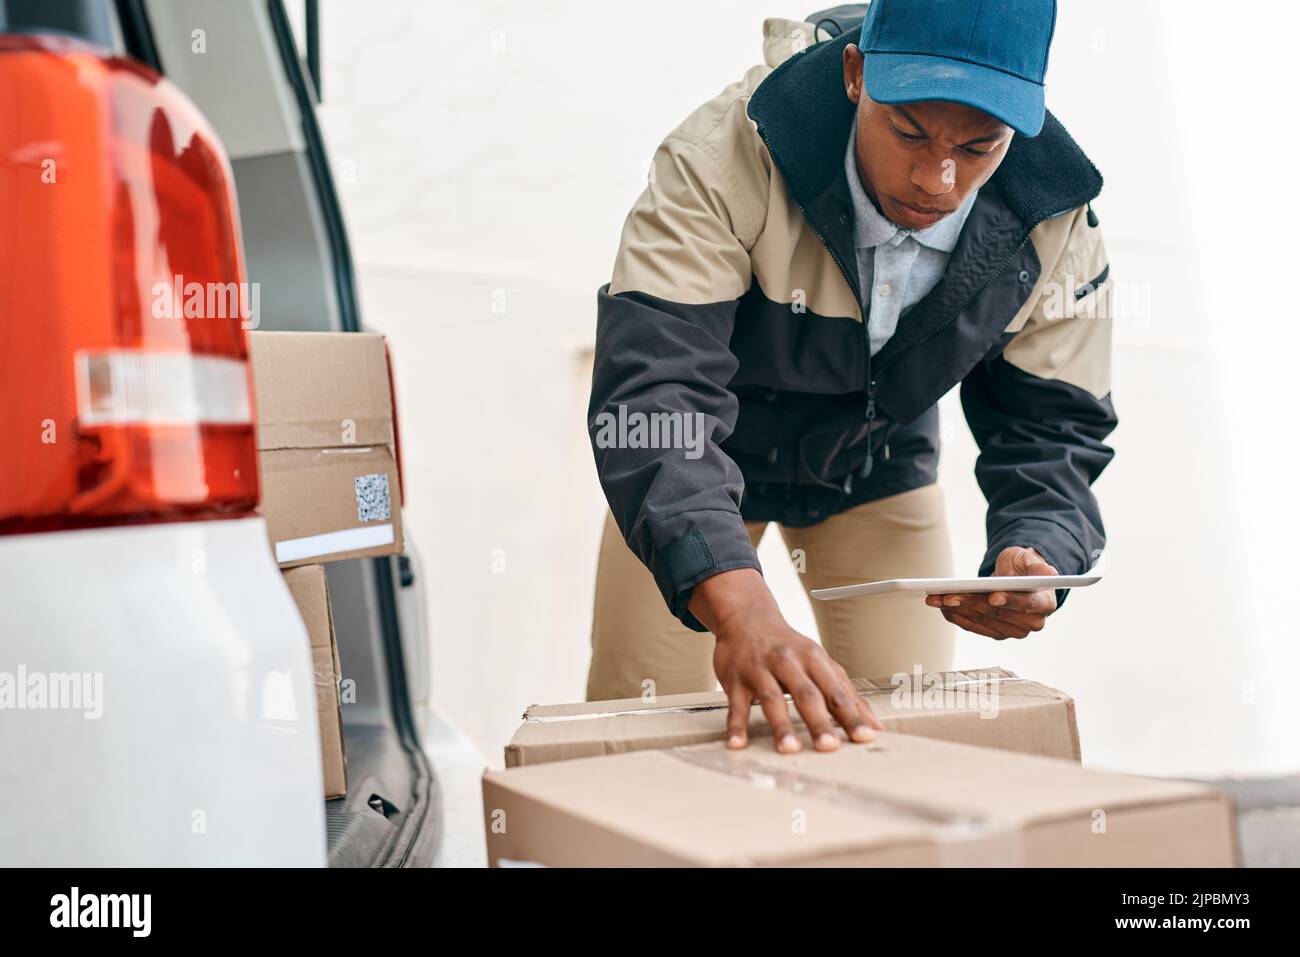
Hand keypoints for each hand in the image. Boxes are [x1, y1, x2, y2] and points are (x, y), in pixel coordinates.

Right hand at [689, 568, 882, 752]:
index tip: (864, 736)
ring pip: (771, 699)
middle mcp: (787, 663)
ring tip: (789, 748)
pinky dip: (736, 726)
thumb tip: (875, 724)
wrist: (746, 618)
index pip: (836, 691)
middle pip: (805, 694)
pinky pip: (735, 706)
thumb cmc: (787, 646)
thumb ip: (846, 693)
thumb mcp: (820, 662)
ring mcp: (759, 671)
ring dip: (781, 725)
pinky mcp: (735, 681)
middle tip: (829, 747)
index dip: (851, 715)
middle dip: (818, 722)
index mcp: (813, 659)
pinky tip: (737, 743)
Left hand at [924, 546, 1057, 638]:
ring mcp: (1013, 630)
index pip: (1027, 604)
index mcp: (1045, 603)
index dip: (1010, 601)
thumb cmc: (1024, 566)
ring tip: (937, 599)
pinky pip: (973, 625)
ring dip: (957, 609)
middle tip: (949, 595)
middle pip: (997, 613)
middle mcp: (1032, 622)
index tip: (993, 596)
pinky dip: (955, 615)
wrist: (1018, 577)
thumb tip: (1047, 574)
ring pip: (981, 620)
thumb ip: (1040, 567)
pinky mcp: (996, 633)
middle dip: (971, 603)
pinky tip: (941, 605)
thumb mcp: (1031, 559)